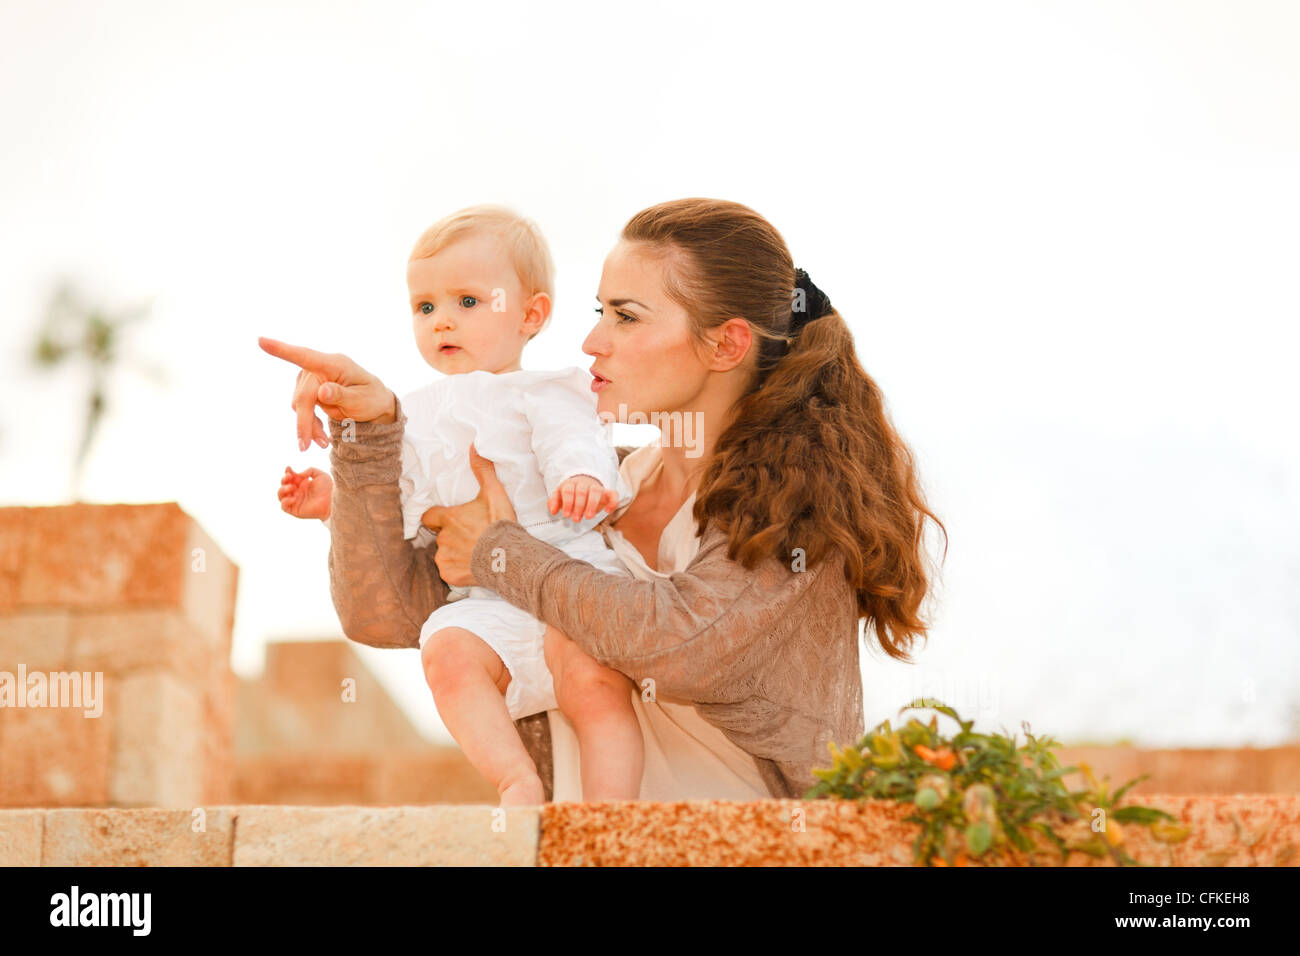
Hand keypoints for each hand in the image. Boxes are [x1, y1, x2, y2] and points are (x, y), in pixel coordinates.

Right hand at [258, 336, 397, 450]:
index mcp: (335, 364)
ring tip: (324, 442)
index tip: (261, 341)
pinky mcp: (308, 388)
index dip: (282, 350)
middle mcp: (320, 367)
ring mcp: (312, 377)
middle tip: (305, 447)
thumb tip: (322, 391)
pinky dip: (308, 423)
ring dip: (308, 425)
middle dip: (304, 422)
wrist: (374, 404)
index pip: (305, 356)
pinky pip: (302, 408)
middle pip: (303, 396)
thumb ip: (342, 396)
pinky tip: (319, 436)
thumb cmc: (371, 398)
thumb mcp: (362, 400)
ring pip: (299, 404)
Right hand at [278, 466, 332, 519]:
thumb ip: (309, 470)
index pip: (290, 478)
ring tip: (291, 487)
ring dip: (282, 490)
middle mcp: (298, 492)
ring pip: (281, 496)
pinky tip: (293, 497)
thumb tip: (298, 474)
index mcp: (302, 484)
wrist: (332, 500)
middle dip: (284, 479)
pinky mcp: (296, 510)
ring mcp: (296, 501)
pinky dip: (285, 501)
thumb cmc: (328, 488)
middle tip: (290, 477)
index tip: (289, 468)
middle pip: (284, 485)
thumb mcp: (320, 474)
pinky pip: (284, 507)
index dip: (288, 472)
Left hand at [420, 444, 517, 586]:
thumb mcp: (494, 493)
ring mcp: (445, 558)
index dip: (438, 518)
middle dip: (451, 536)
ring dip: (454, 553)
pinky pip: (448, 572)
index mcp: (448, 518)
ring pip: (444, 555)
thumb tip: (474, 446)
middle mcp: (442, 539)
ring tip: (475, 553)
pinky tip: (473, 567)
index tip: (451, 521)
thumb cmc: (500, 525)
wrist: (510, 557)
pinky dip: (458, 570)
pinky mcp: (449, 576)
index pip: (429, 517)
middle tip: (471, 537)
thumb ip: (482, 470)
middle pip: (440, 537)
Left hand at [548, 474, 618, 521]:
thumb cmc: (571, 493)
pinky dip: (613, 502)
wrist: (585, 483)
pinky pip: (613, 494)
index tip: (566, 515)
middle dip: (578, 506)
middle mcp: (584, 484)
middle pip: (581, 491)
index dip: (567, 503)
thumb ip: (554, 502)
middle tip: (576, 519)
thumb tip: (552, 511)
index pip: (568, 490)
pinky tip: (607, 511)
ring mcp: (596, 487)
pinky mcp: (607, 493)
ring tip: (588, 517)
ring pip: (595, 491)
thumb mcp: (560, 496)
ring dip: (592, 504)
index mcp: (571, 484)